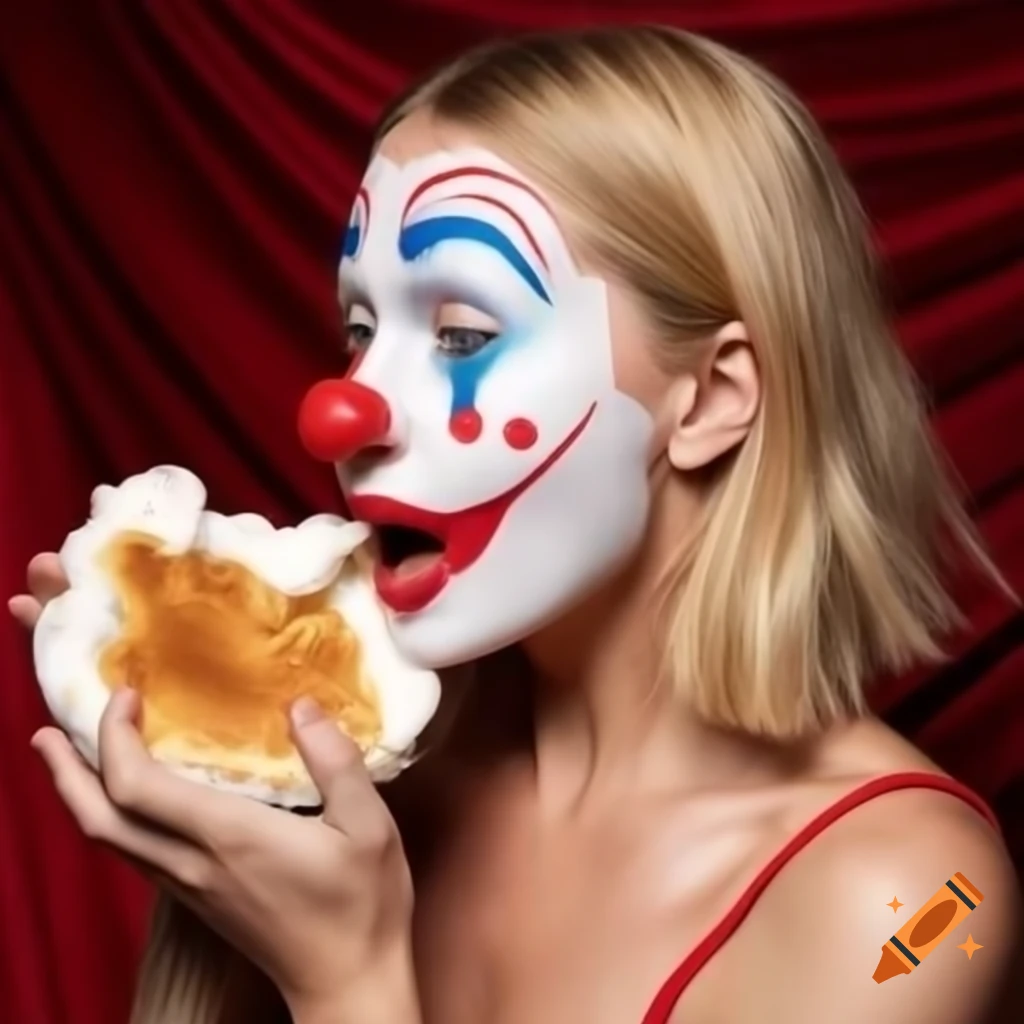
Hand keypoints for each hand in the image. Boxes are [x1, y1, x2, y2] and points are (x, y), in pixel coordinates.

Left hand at [10, 554, 421, 1022]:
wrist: (346, 985)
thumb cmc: (361, 905)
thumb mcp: (370, 826)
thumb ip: (335, 762)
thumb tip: (300, 706)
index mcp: (228, 837)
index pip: (138, 788)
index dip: (115, 738)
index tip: (127, 694)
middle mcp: (192, 862)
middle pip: (100, 821)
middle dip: (65, 773)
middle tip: (46, 732)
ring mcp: (188, 886)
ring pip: (108, 842)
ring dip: (78, 797)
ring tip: (67, 758)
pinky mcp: (195, 899)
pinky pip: (133, 853)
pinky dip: (111, 818)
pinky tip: (127, 800)